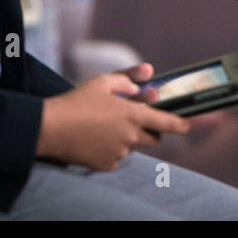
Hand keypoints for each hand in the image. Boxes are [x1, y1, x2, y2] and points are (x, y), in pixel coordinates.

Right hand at [36, 66, 189, 170]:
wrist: (50, 128)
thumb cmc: (77, 101)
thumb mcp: (103, 81)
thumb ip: (129, 78)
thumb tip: (149, 73)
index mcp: (133, 115)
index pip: (167, 122)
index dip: (181, 124)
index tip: (188, 124)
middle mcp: (130, 137)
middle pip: (154, 138)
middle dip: (151, 130)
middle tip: (135, 119)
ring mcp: (118, 153)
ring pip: (132, 146)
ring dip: (127, 138)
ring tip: (104, 125)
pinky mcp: (106, 164)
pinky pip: (116, 156)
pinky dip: (111, 148)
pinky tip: (95, 138)